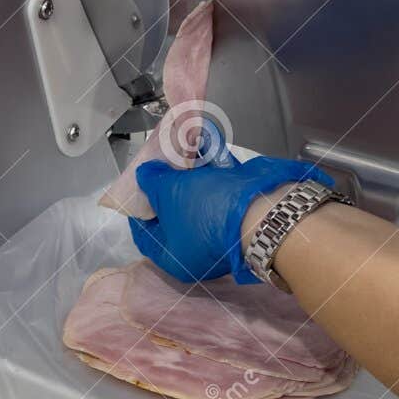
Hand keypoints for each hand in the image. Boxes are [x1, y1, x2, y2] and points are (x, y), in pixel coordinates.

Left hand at [129, 154, 333, 282]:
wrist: (264, 206)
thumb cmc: (208, 209)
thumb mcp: (169, 192)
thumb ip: (152, 182)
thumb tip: (144, 176)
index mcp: (177, 256)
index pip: (146, 236)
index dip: (138, 211)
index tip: (135, 188)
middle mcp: (198, 246)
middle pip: (173, 214)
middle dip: (166, 185)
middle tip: (158, 162)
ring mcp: (220, 227)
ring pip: (198, 197)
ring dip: (190, 172)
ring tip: (178, 146)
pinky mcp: (239, 207)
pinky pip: (219, 186)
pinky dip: (212, 166)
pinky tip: (203, 142)